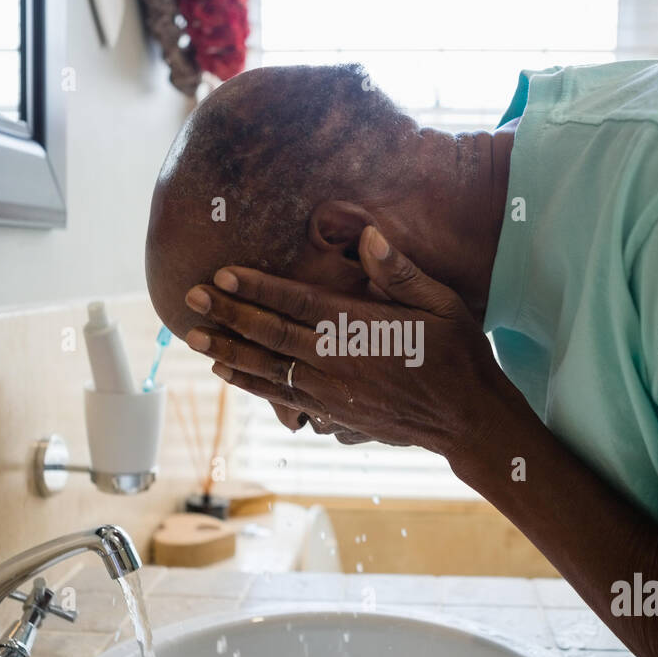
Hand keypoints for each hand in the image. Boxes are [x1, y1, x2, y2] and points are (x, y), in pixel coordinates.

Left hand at [183, 227, 513, 456]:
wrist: (467, 419)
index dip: (257, 288)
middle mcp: (339, 361)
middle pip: (272, 334)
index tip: (222, 274)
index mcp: (362, 328)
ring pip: (268, 368)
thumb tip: (369, 236)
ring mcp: (332, 391)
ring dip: (228, 350)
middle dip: (228, 315)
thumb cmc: (458, 355)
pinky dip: (250, 382)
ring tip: (194, 337)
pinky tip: (226, 371)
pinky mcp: (332, 413)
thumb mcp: (442, 304)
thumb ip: (401, 272)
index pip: (298, 302)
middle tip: (190, 299)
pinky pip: (281, 395)